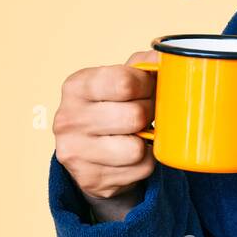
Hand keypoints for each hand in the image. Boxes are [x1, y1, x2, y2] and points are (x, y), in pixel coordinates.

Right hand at [53, 50, 159, 214]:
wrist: (91, 151)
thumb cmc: (113, 106)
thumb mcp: (122, 79)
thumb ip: (144, 65)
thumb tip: (169, 57)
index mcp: (76, 86)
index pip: (125, 82)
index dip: (147, 85)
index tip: (148, 89)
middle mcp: (67, 119)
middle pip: (135, 116)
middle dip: (150, 114)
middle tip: (146, 114)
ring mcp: (75, 152)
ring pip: (137, 148)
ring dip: (147, 141)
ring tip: (138, 134)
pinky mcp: (90, 179)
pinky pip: (140, 169)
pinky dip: (146, 162)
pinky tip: (132, 155)